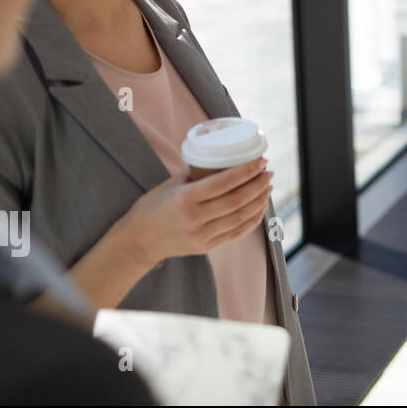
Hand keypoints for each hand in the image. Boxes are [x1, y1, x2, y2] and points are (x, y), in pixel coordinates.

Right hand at [116, 157, 272, 265]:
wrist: (138, 241)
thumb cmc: (154, 206)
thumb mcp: (172, 184)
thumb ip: (197, 174)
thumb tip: (225, 159)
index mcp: (184, 198)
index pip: (223, 183)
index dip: (246, 171)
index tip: (261, 161)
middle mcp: (193, 218)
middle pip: (235, 201)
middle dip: (257, 185)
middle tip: (268, 173)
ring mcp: (200, 235)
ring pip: (239, 217)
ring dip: (258, 202)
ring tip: (267, 188)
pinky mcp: (205, 247)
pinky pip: (235, 233)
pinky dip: (252, 220)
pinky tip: (260, 208)